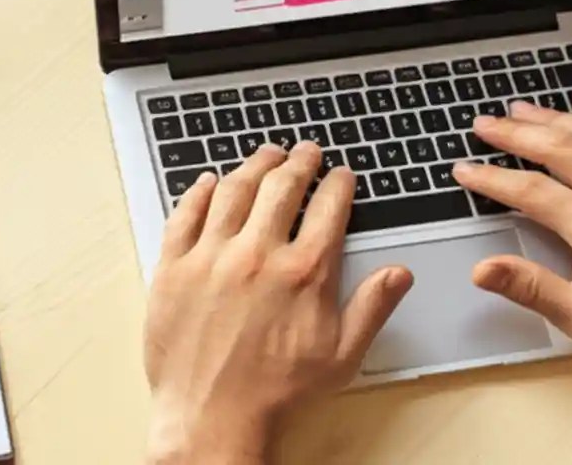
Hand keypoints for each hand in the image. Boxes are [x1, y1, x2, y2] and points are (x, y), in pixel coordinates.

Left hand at [145, 143, 413, 464]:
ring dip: (253, 165)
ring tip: (265, 155)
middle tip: (305, 151)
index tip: (341, 175)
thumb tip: (398, 273)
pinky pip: (184, 215)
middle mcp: (257, 254)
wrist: (212, 418)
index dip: (339, 184)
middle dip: (299, 162)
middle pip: (282, 186)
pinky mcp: (173, 268)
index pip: (329, 207)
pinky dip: (198, 192)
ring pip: (233, 190)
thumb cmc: (277, 394)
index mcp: (304, 272)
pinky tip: (208, 182)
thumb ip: (372, 308)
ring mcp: (211, 257)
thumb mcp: (342, 357)